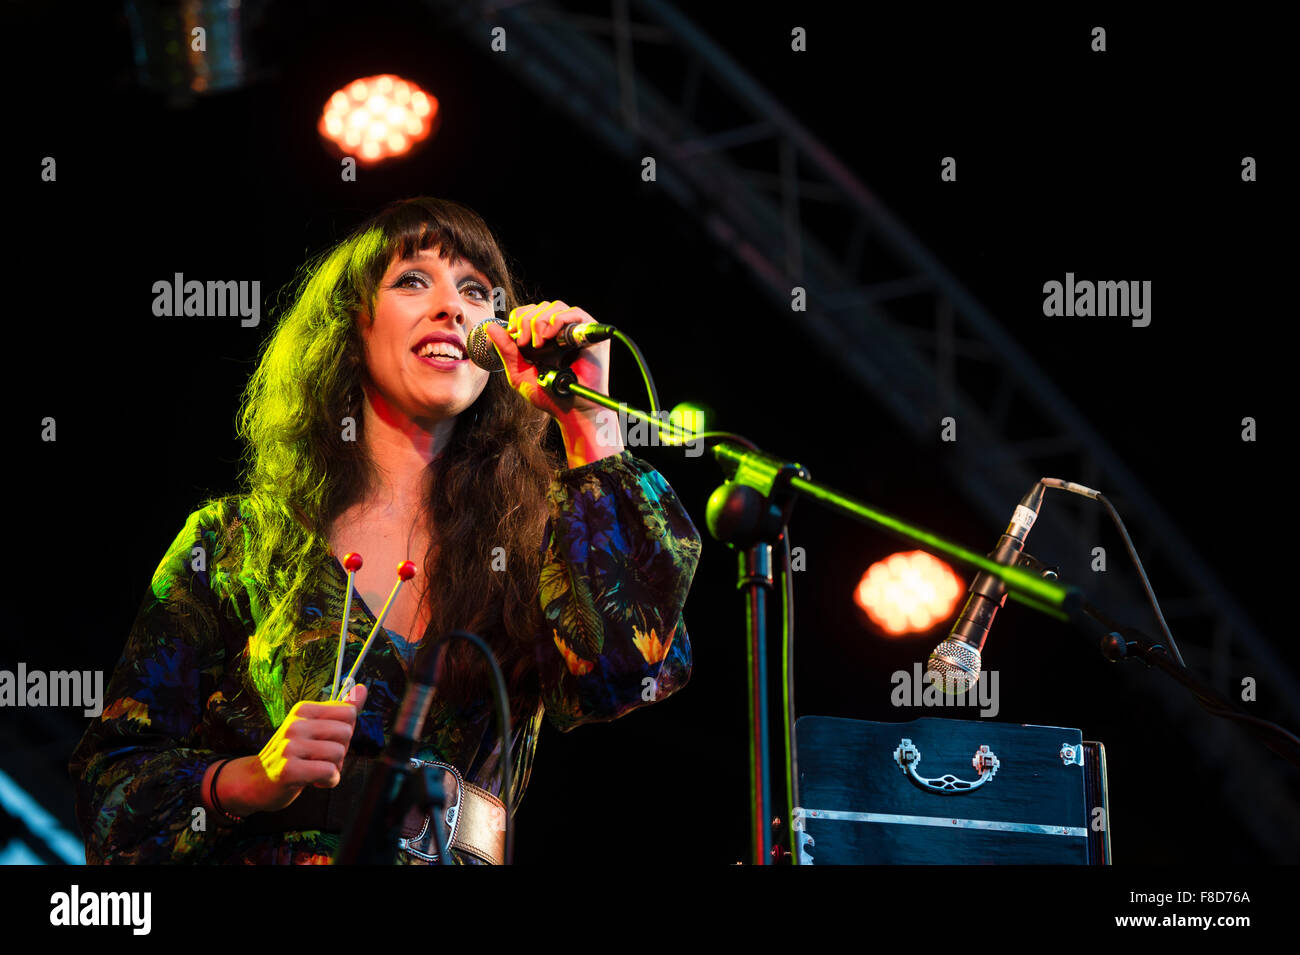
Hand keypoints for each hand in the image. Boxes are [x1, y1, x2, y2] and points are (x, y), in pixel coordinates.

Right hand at [208, 683, 366, 815]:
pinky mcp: (289, 769)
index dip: (345, 732)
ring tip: (314, 770)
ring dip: (334, 768)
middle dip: (340, 751)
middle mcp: (295, 724)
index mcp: (303, 709)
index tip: (326, 741)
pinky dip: (328, 781)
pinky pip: (329, 772)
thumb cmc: (293, 754)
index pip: (349, 712)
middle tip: (319, 759)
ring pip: (339, 753)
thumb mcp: (315, 727)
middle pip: (346, 732)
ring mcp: (290, 746)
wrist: (256, 781)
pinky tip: (313, 781)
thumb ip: (341, 710)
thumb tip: (362, 688)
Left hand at [482, 301, 624, 466]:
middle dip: (526, 321)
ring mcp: (576, 331)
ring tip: (538, 344)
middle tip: (525, 344)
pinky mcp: (590, 333)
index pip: (530, 312)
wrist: (571, 410)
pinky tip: (549, 337)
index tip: (514, 336)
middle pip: (540, 307)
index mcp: (545, 338)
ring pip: (555, 307)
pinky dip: (558, 320)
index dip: (518, 317)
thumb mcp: (519, 371)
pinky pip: (575, 313)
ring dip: (540, 321)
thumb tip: (490, 326)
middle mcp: (561, 332)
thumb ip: (506, 349)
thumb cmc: (548, 395)